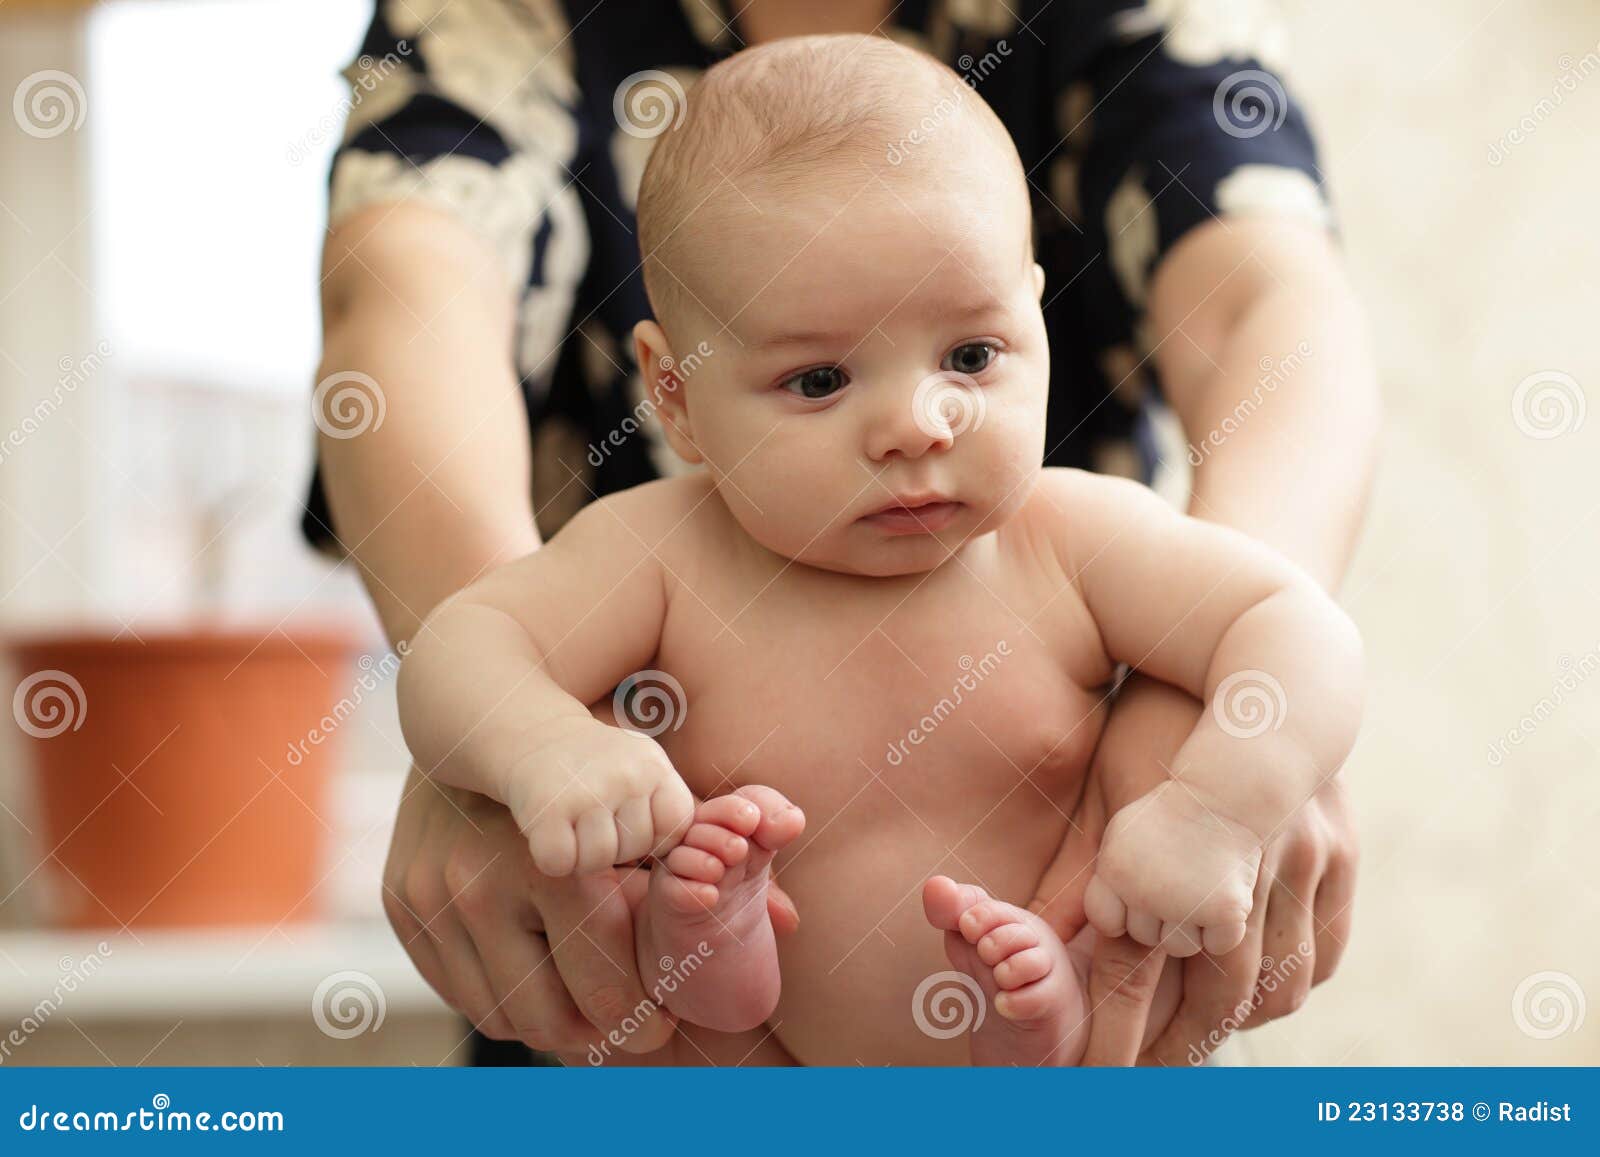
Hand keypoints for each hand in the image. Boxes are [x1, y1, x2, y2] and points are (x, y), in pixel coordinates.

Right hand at [381, 763, 798, 1052]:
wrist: (480, 696)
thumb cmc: (597, 753)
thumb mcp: (659, 796)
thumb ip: (718, 858)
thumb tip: (791, 921)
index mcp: (561, 863)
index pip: (608, 988)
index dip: (645, 1015)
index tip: (666, 1020)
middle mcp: (487, 881)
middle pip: (553, 1015)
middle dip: (602, 1038)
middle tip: (632, 1032)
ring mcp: (435, 893)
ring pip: (503, 1014)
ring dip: (551, 1030)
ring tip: (589, 1019)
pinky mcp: (402, 899)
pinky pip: (458, 990)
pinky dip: (502, 1002)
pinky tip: (539, 984)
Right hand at [502, 718, 694, 875]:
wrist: (536, 733)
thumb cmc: (598, 766)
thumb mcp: (643, 768)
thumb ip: (668, 805)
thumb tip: (706, 859)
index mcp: (655, 767)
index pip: (675, 830)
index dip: (653, 837)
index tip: (629, 822)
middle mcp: (627, 777)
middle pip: (635, 849)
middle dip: (614, 845)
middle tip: (592, 819)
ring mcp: (587, 792)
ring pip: (598, 860)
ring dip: (582, 854)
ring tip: (572, 824)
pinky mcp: (547, 809)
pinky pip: (561, 862)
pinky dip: (552, 858)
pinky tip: (549, 832)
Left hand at [1029, 674, 1357, 1064]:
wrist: (1250, 644)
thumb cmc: (1148, 717)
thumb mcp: (1104, 788)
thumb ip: (1081, 871)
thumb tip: (1036, 944)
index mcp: (1177, 842)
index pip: (1134, 972)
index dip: (1111, 1032)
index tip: (1089, 1075)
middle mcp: (1251, 856)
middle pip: (1213, 995)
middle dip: (1170, 1047)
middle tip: (1137, 1077)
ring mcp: (1310, 854)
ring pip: (1277, 988)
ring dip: (1231, 1022)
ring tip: (1187, 1041)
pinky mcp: (1342, 853)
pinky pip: (1322, 955)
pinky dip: (1285, 988)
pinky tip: (1247, 994)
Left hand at [1085, 782, 1259, 956]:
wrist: (1225, 796)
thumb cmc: (1169, 815)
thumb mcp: (1120, 834)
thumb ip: (1097, 875)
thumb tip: (1056, 928)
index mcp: (1115, 871)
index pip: (1107, 923)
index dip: (1124, 911)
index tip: (1142, 888)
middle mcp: (1145, 892)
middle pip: (1146, 937)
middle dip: (1162, 915)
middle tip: (1180, 875)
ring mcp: (1185, 904)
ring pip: (1180, 945)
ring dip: (1193, 924)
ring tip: (1201, 879)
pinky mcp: (1225, 911)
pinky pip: (1218, 944)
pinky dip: (1226, 926)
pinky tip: (1225, 888)